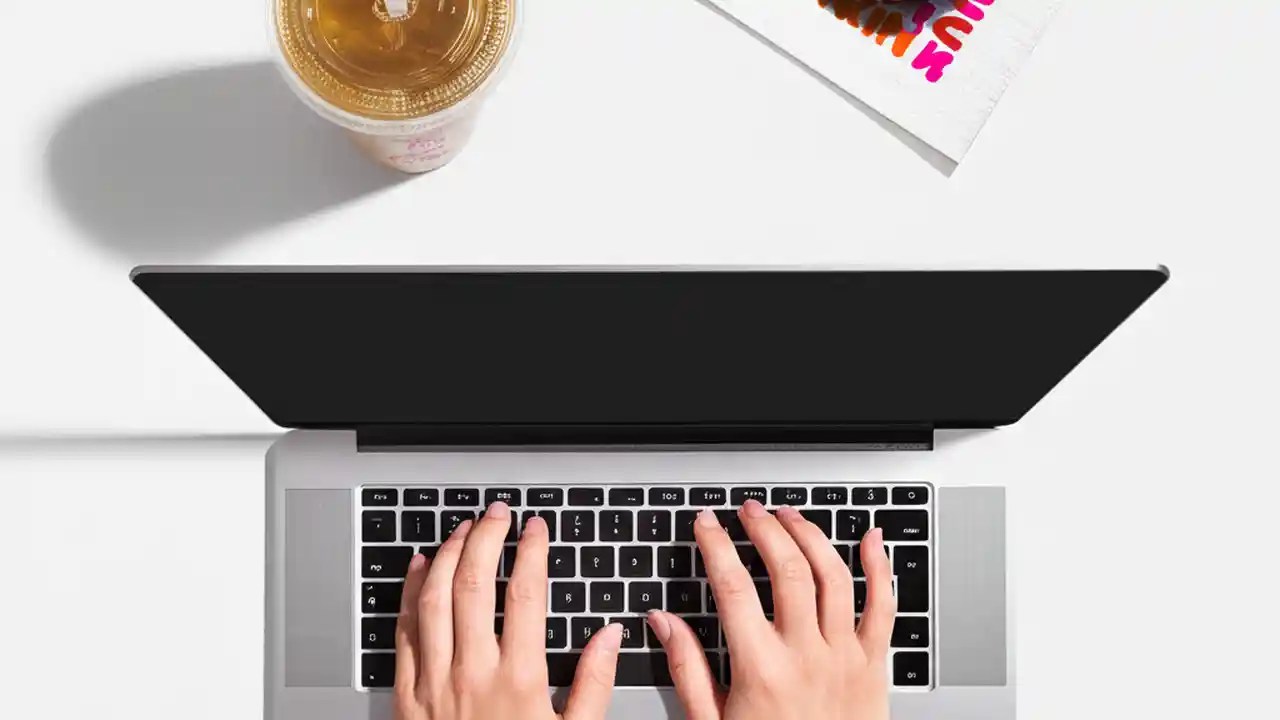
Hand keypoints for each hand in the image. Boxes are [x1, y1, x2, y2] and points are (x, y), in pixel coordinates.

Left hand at [394, 502, 623, 719]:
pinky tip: (418, 567)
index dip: (530, 553)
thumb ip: (594, 684)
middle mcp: (471, 675)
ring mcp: (433, 684)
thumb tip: (610, 636)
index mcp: (518, 682)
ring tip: (463, 530)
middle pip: (472, 585)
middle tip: (499, 514)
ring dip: (446, 555)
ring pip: (432, 600)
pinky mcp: (406, 697)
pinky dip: (409, 592)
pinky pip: (402, 632)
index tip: (536, 530)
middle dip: (486, 538)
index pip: (524, 596)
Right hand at [647, 501, 893, 719]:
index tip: (706, 523)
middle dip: (763, 528)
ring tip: (788, 516)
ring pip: (833, 576)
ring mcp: (846, 657)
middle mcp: (807, 656)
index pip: (732, 586)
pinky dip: (879, 566)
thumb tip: (662, 621)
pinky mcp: (875, 665)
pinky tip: (869, 538)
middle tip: (747, 510)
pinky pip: (884, 606)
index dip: (715, 544)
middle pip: (786, 569)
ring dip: (810, 535)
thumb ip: (688, 668)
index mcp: (762, 670)